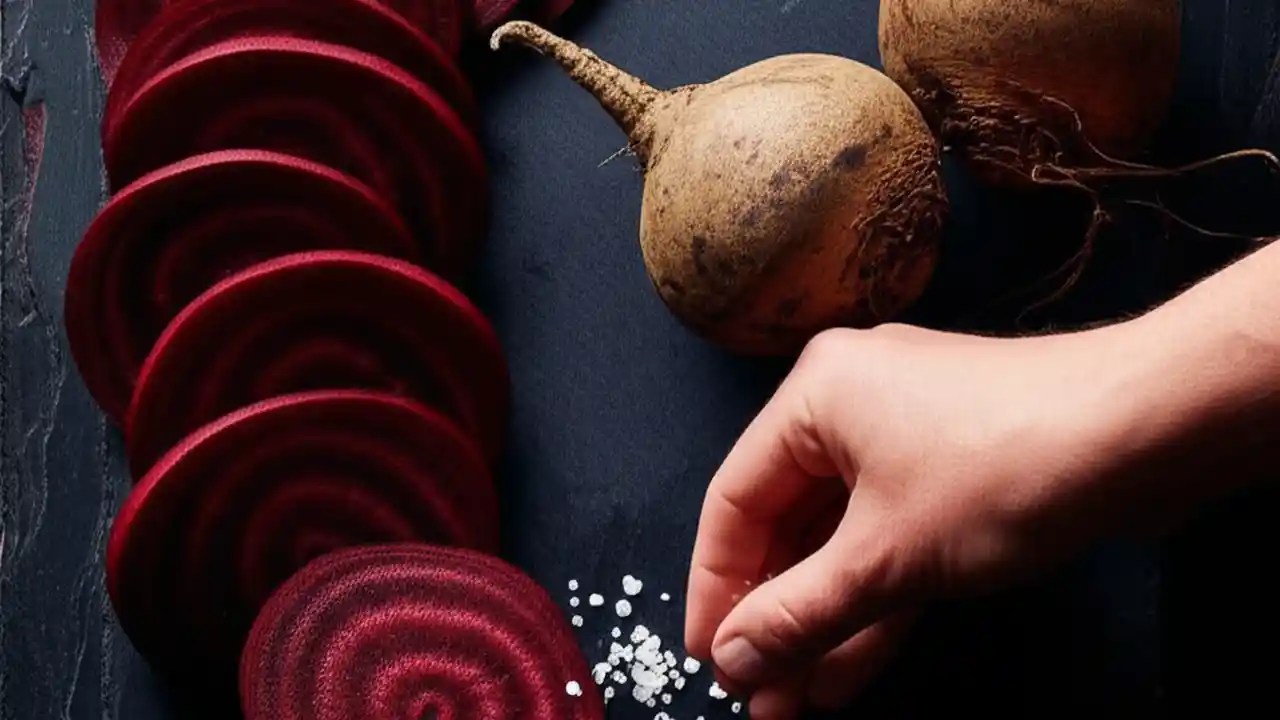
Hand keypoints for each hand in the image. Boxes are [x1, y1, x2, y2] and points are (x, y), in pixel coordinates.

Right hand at [683, 322, 1149, 717]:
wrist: (1151, 429)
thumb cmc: (1004, 469)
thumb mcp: (885, 556)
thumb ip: (799, 613)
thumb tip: (732, 659)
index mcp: (815, 396)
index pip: (735, 501)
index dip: (716, 587)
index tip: (708, 659)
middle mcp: (851, 406)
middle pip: (789, 525)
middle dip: (777, 616)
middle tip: (758, 693)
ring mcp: (908, 439)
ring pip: (844, 541)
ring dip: (823, 619)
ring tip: (796, 699)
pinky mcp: (955, 472)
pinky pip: (894, 540)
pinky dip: (874, 600)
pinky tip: (848, 670)